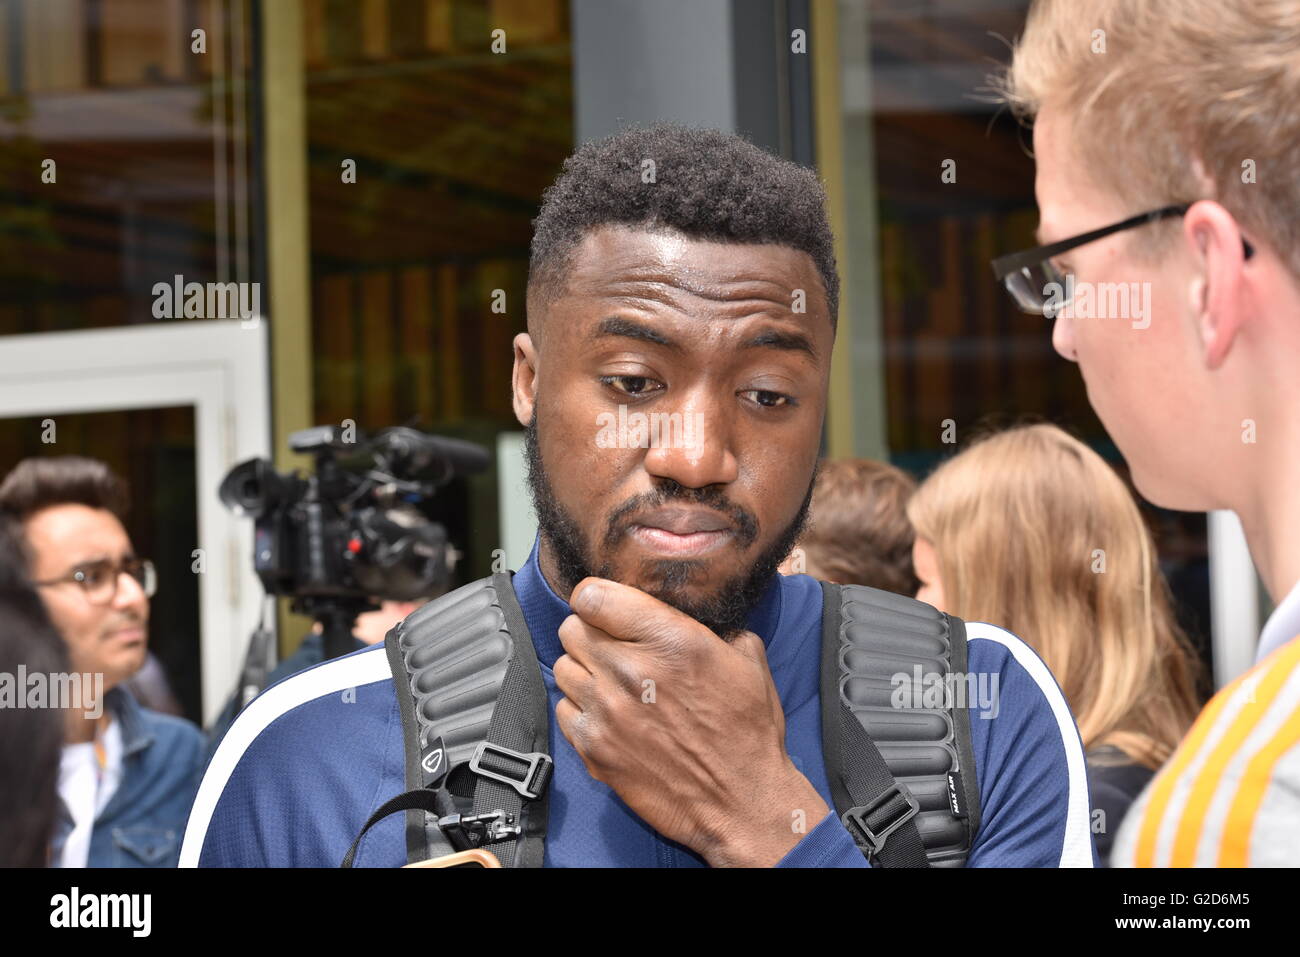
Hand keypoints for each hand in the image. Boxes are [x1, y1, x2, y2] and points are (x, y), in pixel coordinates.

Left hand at [553, 577, 829, 865]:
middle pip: (571, 628)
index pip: (592, 596)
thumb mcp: (746, 657)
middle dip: (590, 631)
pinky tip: (608, 713)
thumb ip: (710, 623)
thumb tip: (686, 606)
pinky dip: (580, 707)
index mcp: (669, 640)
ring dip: (584, 669)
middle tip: (613, 644)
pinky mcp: (594, 748)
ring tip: (611, 681)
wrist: (740, 801)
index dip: (597, 597)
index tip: (607, 606)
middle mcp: (630, 671)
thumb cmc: (746, 731)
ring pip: (563, 667)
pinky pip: (564, 709)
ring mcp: (606, 711)